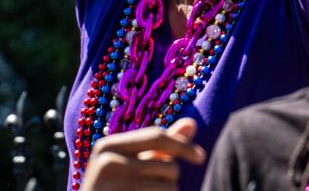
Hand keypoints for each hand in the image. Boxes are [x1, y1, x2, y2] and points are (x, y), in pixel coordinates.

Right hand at [80, 119, 204, 190]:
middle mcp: (109, 163)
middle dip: (170, 179)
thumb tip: (192, 123)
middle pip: (168, 166)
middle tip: (150, 187)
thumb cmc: (111, 190)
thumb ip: (159, 145)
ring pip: (169, 188)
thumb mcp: (129, 163)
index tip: (201, 157)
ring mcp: (115, 187)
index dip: (183, 145)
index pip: (157, 136)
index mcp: (108, 146)